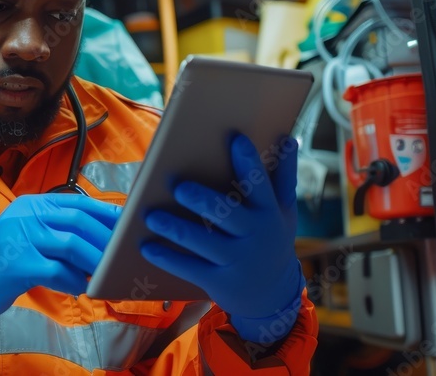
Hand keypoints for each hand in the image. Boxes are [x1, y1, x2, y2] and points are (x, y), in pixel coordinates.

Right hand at [0, 193, 120, 329]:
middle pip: (78, 221)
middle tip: (122, 256)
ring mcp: (20, 238)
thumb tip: (101, 238)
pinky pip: (56, 271)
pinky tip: (78, 288)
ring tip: (105, 274)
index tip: (129, 225)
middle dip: (106, 240)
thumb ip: (56, 230)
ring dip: (93, 262)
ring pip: (71, 244)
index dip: (106, 214)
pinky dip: (73, 281)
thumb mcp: (27, 234)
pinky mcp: (16, 265)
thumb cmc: (2, 261)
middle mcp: (26, 215)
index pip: (78, 203)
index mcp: (32, 204)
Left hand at [141, 134, 304, 343]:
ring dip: (174, 228)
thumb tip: (289, 139)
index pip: (260, 183)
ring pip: (201, 241)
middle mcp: (255, 235)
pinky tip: (147, 246)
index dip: (249, 161)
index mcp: (269, 213)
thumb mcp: (283, 212)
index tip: (235, 138)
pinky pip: (188, 267)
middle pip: (226, 213)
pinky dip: (166, 257)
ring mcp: (237, 261)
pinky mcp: (219, 282)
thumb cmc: (271, 240)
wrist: (273, 296)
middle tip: (178, 186)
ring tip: (150, 214)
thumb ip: (284, 177)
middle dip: (201, 200)